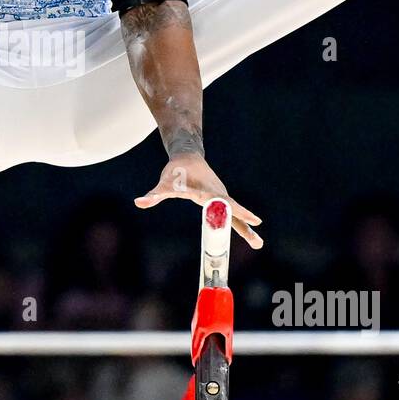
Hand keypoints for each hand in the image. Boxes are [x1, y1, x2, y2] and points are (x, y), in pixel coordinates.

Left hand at [134, 153, 262, 247]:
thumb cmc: (176, 171)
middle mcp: (218, 194)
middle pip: (234, 213)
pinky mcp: (220, 198)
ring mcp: (221, 196)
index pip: (225, 205)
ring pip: (235, 214)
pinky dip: (239, 223)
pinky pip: (231, 213)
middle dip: (246, 227)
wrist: (187, 156)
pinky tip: (246, 232)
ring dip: (245, 228)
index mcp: (208, 192)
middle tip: (259, 243)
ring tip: (258, 244)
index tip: (252, 220)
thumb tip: (139, 202)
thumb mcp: (165, 183)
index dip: (237, 213)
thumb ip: (155, 195)